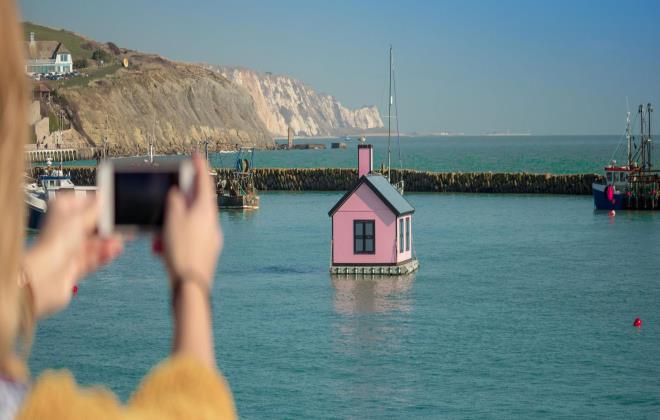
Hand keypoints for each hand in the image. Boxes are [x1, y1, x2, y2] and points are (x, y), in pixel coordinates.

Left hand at [24, 195, 122, 318]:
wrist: (45, 276)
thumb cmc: (54, 244)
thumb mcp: (80, 218)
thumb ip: (96, 209)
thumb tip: (104, 198)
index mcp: (61, 212)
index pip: (83, 203)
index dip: (99, 204)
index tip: (114, 206)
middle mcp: (64, 230)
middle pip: (92, 225)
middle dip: (108, 227)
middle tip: (123, 226)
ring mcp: (70, 249)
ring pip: (95, 243)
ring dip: (108, 242)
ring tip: (119, 242)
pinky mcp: (75, 266)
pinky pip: (94, 258)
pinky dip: (104, 255)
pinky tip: (113, 252)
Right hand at [162, 154, 221, 288]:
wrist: (191, 286)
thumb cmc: (182, 251)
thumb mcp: (173, 220)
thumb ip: (175, 201)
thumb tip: (178, 192)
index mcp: (206, 210)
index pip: (204, 182)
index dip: (199, 166)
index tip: (196, 154)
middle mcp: (212, 222)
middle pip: (195, 203)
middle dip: (177, 203)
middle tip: (166, 201)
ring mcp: (210, 238)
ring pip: (188, 223)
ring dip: (171, 225)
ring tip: (157, 238)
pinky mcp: (205, 252)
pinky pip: (188, 238)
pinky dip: (175, 239)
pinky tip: (162, 249)